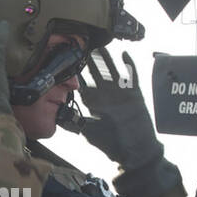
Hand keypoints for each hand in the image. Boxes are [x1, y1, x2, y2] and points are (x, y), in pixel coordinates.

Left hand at [77, 49, 163, 170]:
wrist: (135, 151)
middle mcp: (106, 95)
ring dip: (107, 59)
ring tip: (101, 46)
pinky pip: (132, 76)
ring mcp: (121, 93)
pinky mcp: (135, 94)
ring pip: (112, 70)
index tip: (67, 60)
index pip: (82, 83)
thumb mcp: (90, 133)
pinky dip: (129, 65)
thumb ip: (77, 122)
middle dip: (89, 60)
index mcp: (94, 102)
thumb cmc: (112, 144)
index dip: (75, 73)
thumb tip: (61, 115)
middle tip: (82, 45)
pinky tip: (124, 55)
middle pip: (96, 72)